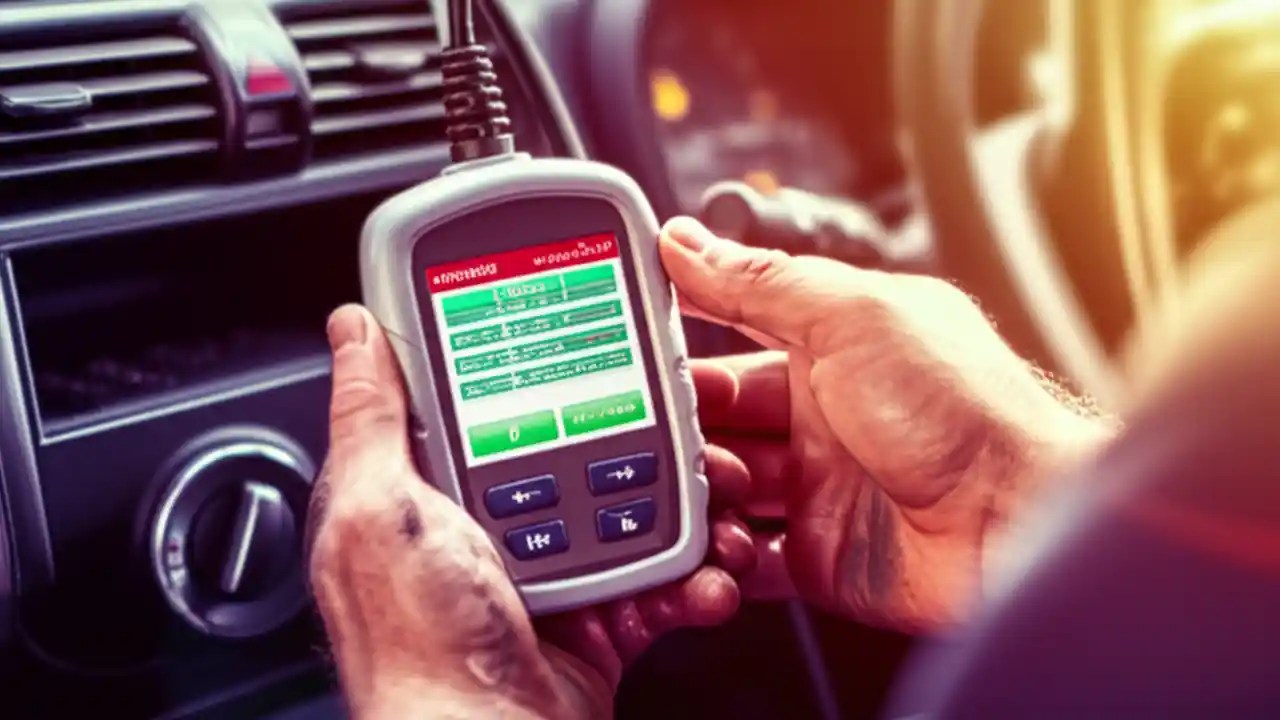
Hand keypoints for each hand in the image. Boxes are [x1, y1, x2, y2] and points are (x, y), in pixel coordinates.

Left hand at [307, 305, 748, 717]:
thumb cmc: (416, 647)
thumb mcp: (377, 511)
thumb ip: (372, 419)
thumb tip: (351, 332)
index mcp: (426, 495)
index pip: (487, 406)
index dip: (537, 370)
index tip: (591, 342)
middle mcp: (486, 531)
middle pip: (575, 453)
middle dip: (639, 438)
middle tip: (684, 426)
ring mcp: (544, 577)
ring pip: (628, 515)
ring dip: (683, 511)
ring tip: (715, 504)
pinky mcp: (593, 623)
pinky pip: (656, 586)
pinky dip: (692, 581)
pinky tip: (704, 576)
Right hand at [661, 218, 1114, 631]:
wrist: (1021, 523)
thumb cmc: (968, 411)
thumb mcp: (854, 318)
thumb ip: (762, 282)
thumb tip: (687, 242)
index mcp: (834, 345)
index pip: (735, 326)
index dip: (681, 330)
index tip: (627, 339)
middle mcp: (824, 413)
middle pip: (719, 414)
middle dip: (680, 422)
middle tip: (650, 431)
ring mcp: (821, 487)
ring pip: (724, 485)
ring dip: (697, 488)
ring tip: (694, 487)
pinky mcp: (819, 556)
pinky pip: (747, 558)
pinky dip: (720, 556)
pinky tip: (712, 545)